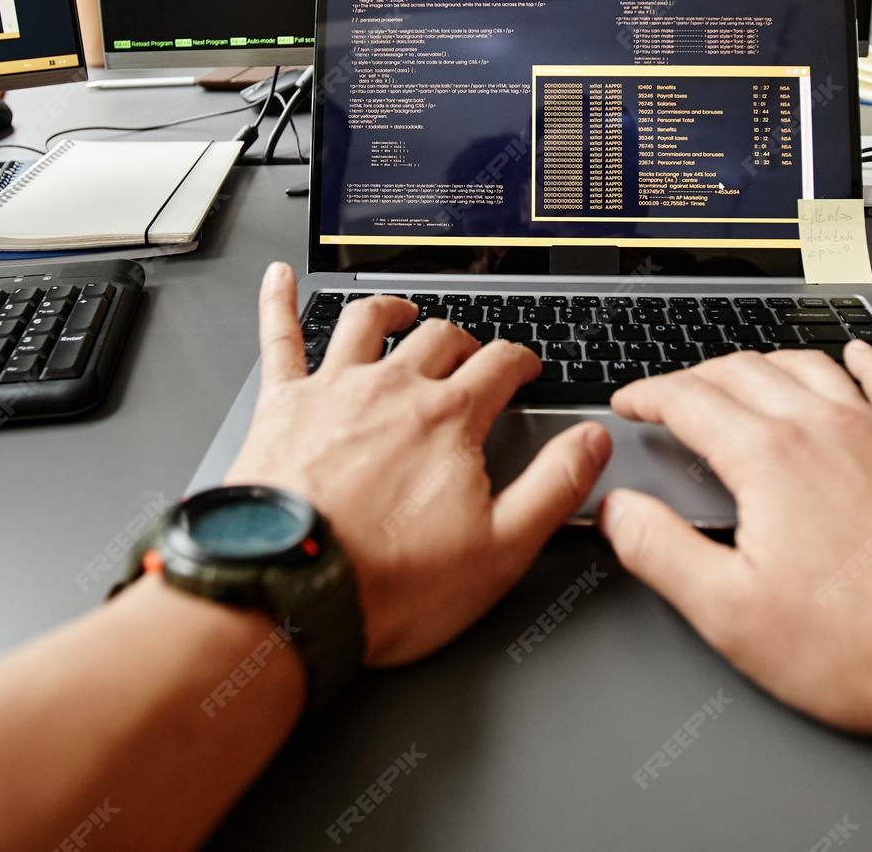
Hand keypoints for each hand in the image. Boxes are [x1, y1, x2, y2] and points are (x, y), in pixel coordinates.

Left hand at [225, 263, 612, 665]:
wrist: (292, 594)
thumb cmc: (388, 582)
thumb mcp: (501, 549)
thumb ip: (554, 486)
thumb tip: (592, 442)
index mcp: (449, 418)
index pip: (500, 365)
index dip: (521, 361)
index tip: (525, 366)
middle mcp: (392, 389)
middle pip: (438, 339)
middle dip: (463, 341)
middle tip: (471, 355)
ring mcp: (333, 390)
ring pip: (368, 323)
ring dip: (391, 310)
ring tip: (401, 311)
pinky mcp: (281, 405)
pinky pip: (280, 336)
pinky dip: (280, 300)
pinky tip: (279, 278)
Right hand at [599, 342, 871, 738]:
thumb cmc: (866, 646)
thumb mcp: (730, 614)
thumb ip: (661, 552)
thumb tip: (619, 512)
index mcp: (770, 459)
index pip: (689, 401)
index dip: (647, 396)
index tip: (629, 404)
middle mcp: (824, 429)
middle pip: (743, 371)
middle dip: (694, 376)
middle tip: (669, 396)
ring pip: (807, 365)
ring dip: (761, 362)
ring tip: (737, 375)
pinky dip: (860, 359)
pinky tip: (854, 354)